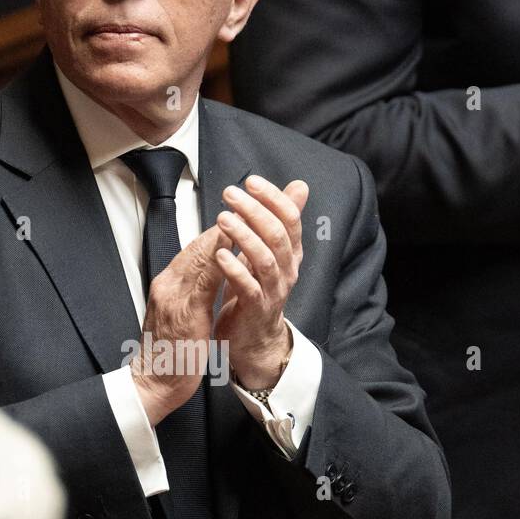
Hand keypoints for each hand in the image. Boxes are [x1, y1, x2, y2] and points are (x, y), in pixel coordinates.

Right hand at [130, 224, 229, 426]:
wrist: (154, 382)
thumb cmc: (170, 353)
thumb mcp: (183, 314)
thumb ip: (194, 292)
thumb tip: (211, 274)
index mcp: (169, 285)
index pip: (195, 249)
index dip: (219, 231)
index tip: (239, 216)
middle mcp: (169, 285)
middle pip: (197, 246)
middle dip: (225, 225)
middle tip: (249, 207)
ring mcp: (174, 297)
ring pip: (199, 257)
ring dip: (223, 236)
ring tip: (246, 219)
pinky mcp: (183, 312)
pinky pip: (203, 282)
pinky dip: (218, 263)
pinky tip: (234, 253)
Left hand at [214, 177, 308, 388]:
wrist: (253, 337)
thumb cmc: (257, 288)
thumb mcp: (271, 250)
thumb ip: (280, 219)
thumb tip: (299, 186)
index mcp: (290, 253)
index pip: (290, 219)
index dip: (273, 198)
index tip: (251, 181)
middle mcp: (286, 270)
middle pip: (278, 235)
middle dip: (255, 211)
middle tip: (231, 194)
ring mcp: (273, 290)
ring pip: (265, 259)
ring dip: (244, 236)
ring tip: (223, 219)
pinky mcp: (256, 309)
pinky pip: (249, 287)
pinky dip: (235, 270)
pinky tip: (220, 255)